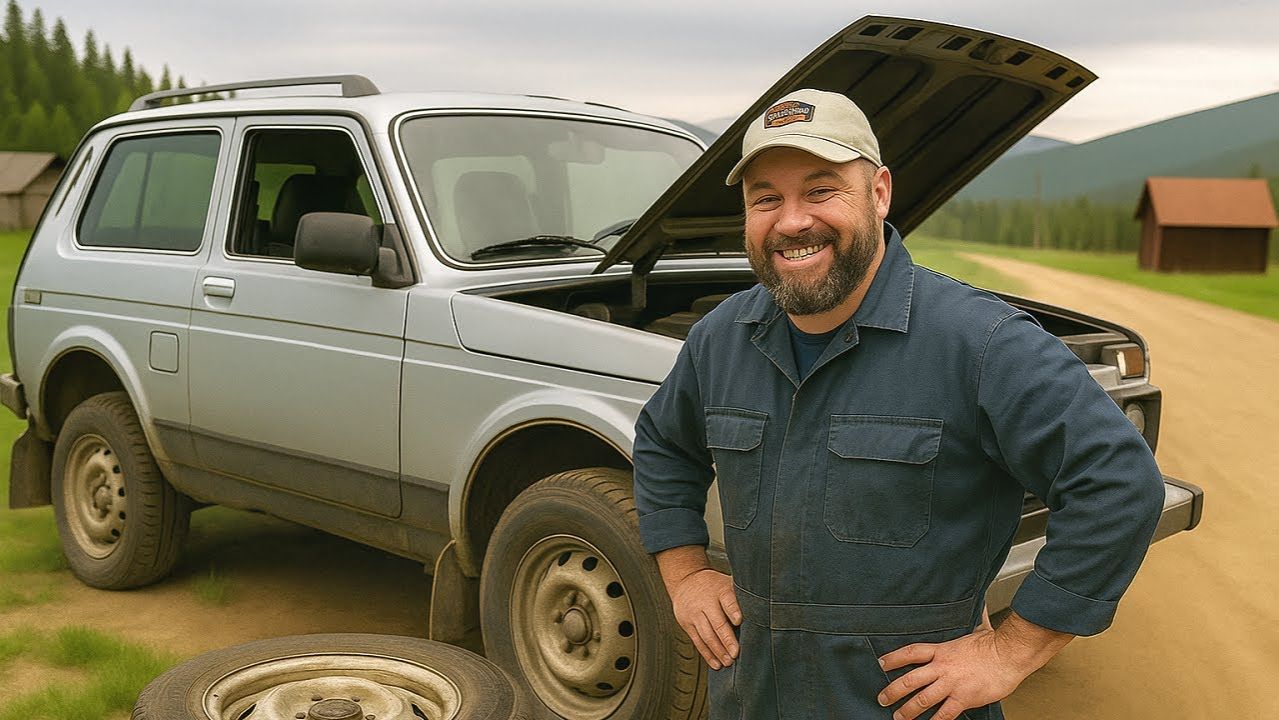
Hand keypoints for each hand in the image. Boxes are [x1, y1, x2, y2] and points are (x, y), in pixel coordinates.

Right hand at [669, 567, 741, 668]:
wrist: (686, 581)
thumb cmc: (714, 586)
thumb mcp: (727, 584)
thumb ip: (741, 597)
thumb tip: (764, 611)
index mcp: (720, 590)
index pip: (727, 600)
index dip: (733, 610)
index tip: (739, 620)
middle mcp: (706, 602)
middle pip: (717, 622)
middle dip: (727, 639)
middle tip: (735, 653)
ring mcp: (695, 614)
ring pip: (706, 635)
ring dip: (718, 650)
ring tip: (728, 661)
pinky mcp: (687, 624)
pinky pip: (698, 641)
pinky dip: (708, 654)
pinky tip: (716, 663)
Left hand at [875, 627, 1035, 719]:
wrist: (1010, 654)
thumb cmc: (995, 644)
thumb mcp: (978, 629)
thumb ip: (974, 622)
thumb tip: (981, 607)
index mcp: (942, 650)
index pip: (911, 652)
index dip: (893, 658)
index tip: (882, 663)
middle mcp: (942, 667)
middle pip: (909, 680)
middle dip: (892, 691)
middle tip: (882, 699)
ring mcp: (951, 684)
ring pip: (922, 699)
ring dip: (908, 710)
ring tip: (898, 717)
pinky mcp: (963, 698)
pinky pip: (944, 714)